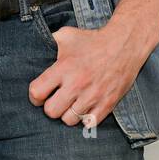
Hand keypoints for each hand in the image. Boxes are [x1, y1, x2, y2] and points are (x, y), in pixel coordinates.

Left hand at [28, 20, 149, 129]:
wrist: (124, 44)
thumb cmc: (93, 40)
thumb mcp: (67, 35)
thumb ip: (50, 42)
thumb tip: (37, 45)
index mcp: (64, 68)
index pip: (37, 92)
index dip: (34, 96)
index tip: (40, 94)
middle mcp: (76, 84)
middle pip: (51, 111)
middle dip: (51, 106)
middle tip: (56, 99)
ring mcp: (92, 96)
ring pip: (68, 120)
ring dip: (67, 113)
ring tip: (71, 103)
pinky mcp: (107, 104)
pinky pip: (88, 124)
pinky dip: (84, 119)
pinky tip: (85, 107)